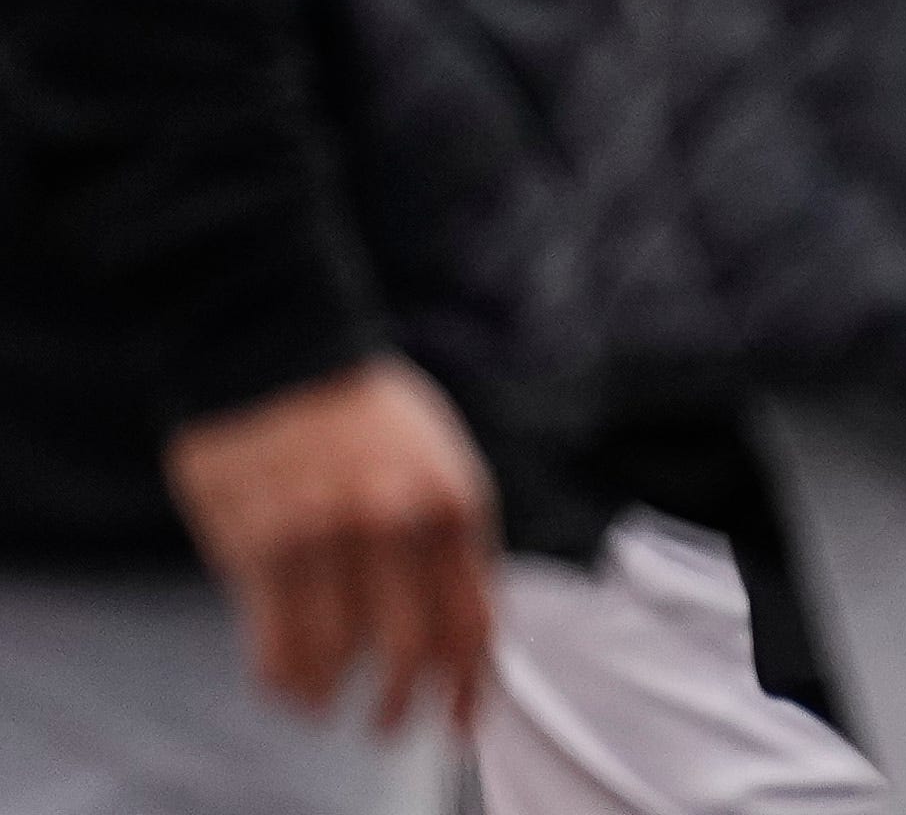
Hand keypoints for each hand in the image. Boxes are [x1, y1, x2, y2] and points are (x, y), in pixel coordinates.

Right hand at [161, 355, 497, 732]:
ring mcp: (328, 540)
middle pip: (411, 654)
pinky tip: (292, 690)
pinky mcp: (263, 550)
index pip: (474, 620)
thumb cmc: (361, 413)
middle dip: (401, 705)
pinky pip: (277, 649)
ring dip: (333, 697)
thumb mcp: (435, 462)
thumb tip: (457, 630)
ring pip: (338, 661)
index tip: (463, 722)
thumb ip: (446, 541)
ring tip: (328, 704)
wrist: (277, 352)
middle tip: (388, 724)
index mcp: (454, 502)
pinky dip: (286, 685)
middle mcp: (398, 526)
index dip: (470, 687)